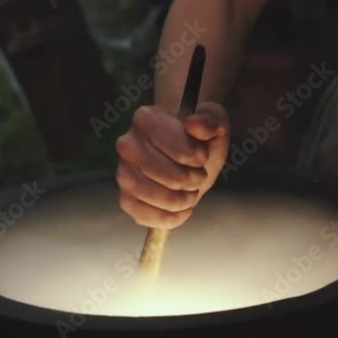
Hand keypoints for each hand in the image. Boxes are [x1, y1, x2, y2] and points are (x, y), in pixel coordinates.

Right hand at [116, 102, 229, 228]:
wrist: (185, 155)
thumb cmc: (198, 138)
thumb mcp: (213, 121)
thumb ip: (210, 119)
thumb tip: (194, 124)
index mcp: (146, 119)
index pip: (184, 152)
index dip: (200, 158)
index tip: (201, 154)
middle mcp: (128, 145)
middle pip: (175, 179)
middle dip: (195, 181)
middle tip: (197, 174)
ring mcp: (123, 173)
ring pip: (163, 199)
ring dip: (185, 200)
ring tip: (189, 190)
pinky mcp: (125, 199)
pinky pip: (148, 217)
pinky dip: (171, 218)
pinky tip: (180, 208)